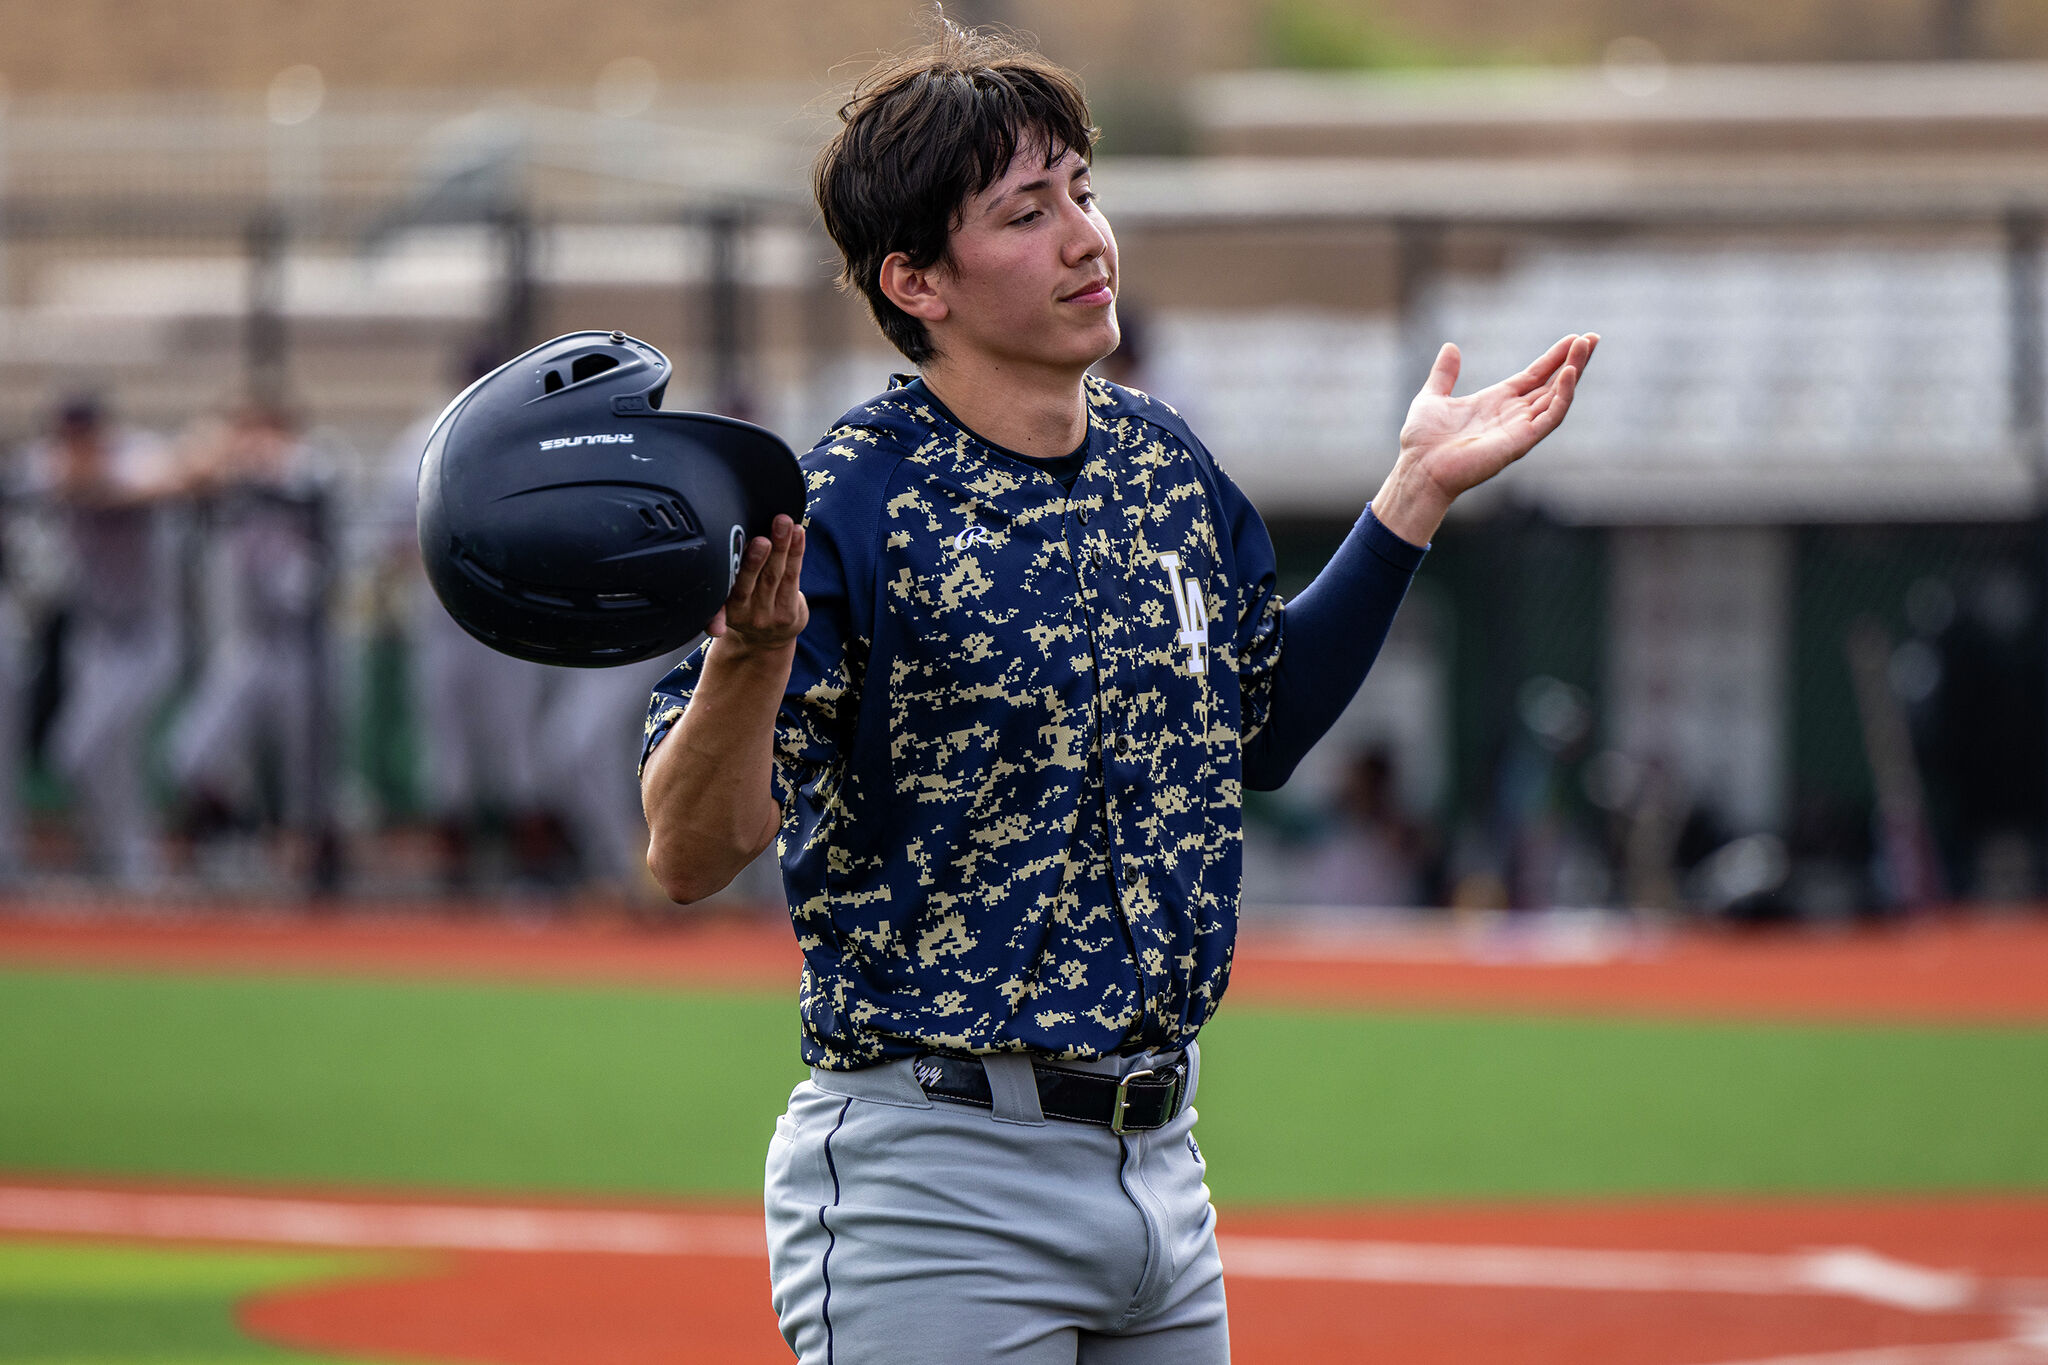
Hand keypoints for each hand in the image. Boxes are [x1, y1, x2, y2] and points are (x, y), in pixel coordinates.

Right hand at [707, 514, 806, 652]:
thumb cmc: (743, 604)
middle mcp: (744, 613)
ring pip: (775, 575)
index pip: (728, 585)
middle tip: (763, 539)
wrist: (763, 642)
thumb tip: (724, 536)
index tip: (735, 549)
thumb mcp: (726, 598)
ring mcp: (768, 615)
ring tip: (784, 524)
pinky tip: (798, 533)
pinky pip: (792, 577)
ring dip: (782, 547)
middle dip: (758, 558)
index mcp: (723, 606)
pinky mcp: (788, 613)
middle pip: (753, 580)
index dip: (735, 568)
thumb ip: (726, 576)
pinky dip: (796, 552)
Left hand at [1371, 333, 1597, 544]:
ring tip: (1587, 344)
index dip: (1554, 358)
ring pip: (1557, 396)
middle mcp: (1513, 414)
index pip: (1534, 376)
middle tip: (1594, 337)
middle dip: (1574, 360)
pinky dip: (1563, 396)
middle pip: (1552, 384)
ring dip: (1574, 370)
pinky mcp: (1521, 442)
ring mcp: (1520, 428)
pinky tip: (1569, 373)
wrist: (1418, 468)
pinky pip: (1550, 417)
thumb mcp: (1432, 397)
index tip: (1574, 338)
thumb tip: (1450, 347)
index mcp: (1496, 401)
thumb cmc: (1422, 441)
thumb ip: (1445, 374)